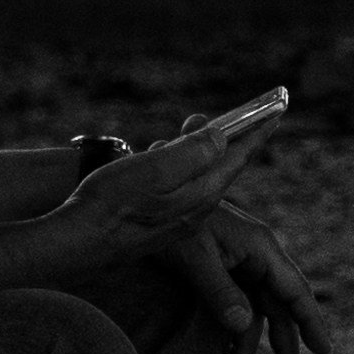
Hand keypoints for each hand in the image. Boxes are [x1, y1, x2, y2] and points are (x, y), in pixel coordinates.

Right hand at [69, 114, 281, 248]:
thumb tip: (221, 137)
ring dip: (210, 153)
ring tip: (214, 131)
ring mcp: (177, 219)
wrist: (76, 243)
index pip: (237, 156)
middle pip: (224, 167)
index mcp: (200, 194)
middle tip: (255, 117)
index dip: (257, 130)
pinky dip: (189, 168)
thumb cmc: (110, 204)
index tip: (277, 109)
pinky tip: (179, 162)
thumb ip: (191, 154)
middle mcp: (196, 209)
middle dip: (237, 140)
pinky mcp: (159, 223)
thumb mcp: (153, 171)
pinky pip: (185, 188)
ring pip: (203, 178)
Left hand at [168, 199, 331, 353]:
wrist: (148, 202)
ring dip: (248, 344)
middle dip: (283, 344)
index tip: (324, 351)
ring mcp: (239, 263)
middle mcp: (256, 256)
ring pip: (255, 310)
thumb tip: (242, 326)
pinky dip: (230, 331)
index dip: (310, 321)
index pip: (294, 290)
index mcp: (260, 247)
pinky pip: (236, 305)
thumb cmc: (173, 224)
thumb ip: (219, 291)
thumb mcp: (194, 257)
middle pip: (279, 306)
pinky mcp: (221, 269)